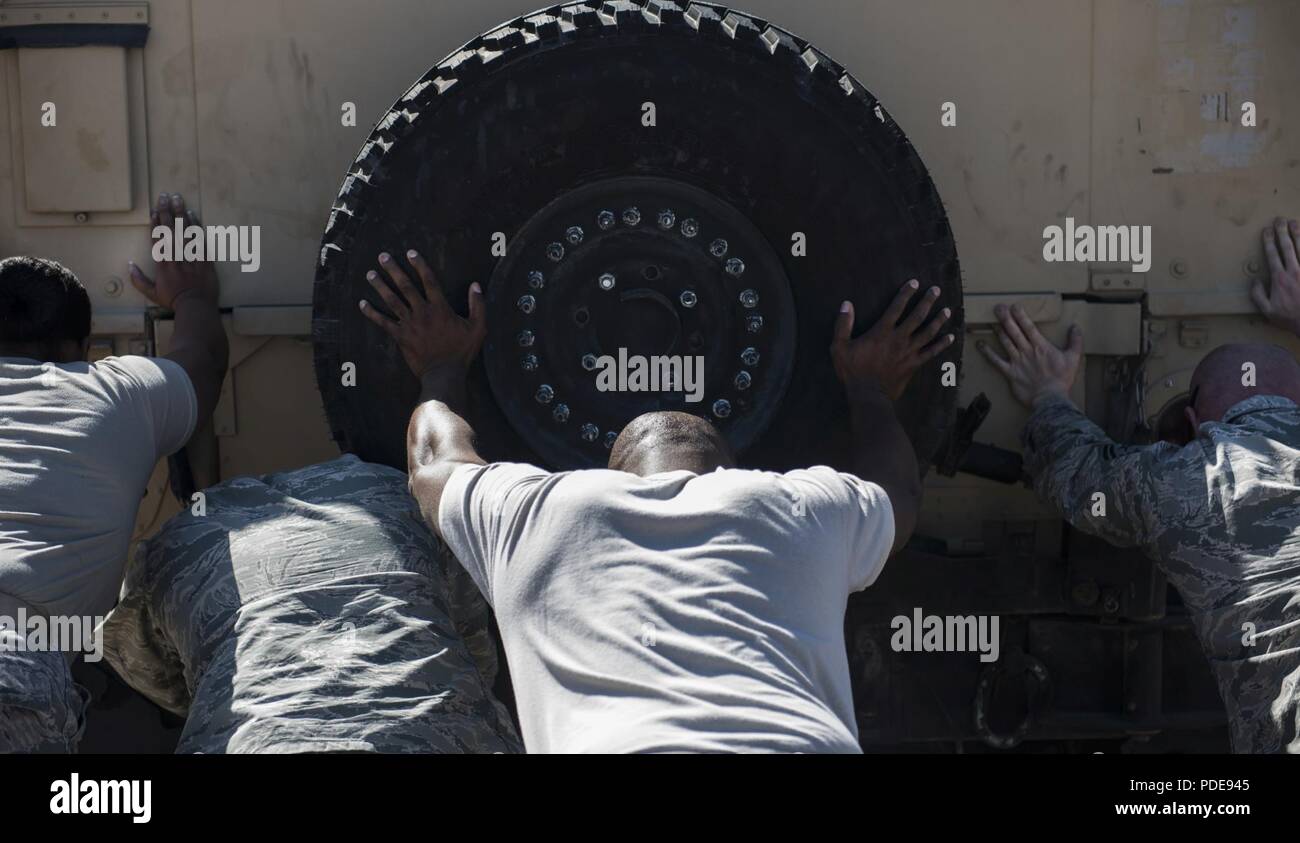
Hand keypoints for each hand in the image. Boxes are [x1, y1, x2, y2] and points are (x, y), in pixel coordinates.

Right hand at [128, 193, 218, 308]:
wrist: (196, 307)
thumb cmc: (173, 301)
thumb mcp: (152, 293)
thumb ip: (139, 279)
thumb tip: (129, 265)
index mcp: (163, 264)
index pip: (157, 239)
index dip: (155, 223)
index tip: (153, 210)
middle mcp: (176, 257)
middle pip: (170, 231)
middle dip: (167, 212)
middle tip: (165, 196)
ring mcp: (191, 257)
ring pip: (185, 232)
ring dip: (181, 214)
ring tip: (178, 199)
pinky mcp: (205, 259)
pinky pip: (200, 240)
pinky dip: (196, 227)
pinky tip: (193, 215)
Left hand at [359, 250, 485, 377]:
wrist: (444, 374)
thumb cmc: (462, 351)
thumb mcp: (478, 328)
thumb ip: (478, 305)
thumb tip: (476, 285)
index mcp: (440, 308)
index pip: (429, 280)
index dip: (419, 265)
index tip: (410, 252)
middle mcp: (422, 312)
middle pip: (405, 286)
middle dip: (393, 269)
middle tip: (382, 257)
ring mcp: (409, 324)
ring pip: (392, 301)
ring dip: (380, 286)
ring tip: (370, 274)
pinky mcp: (400, 337)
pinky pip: (383, 322)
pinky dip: (372, 313)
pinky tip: (362, 304)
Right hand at [831, 279, 954, 401]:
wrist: (868, 395)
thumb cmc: (852, 371)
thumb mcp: (839, 347)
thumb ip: (843, 325)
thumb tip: (846, 305)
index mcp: (882, 332)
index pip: (896, 307)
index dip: (905, 293)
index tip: (914, 282)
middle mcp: (899, 339)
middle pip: (917, 316)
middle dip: (927, 301)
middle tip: (936, 290)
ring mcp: (909, 352)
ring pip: (928, 332)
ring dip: (938, 320)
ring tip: (947, 310)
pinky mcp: (914, 364)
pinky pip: (931, 353)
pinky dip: (942, 345)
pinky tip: (950, 337)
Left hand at [978, 304, 1081, 406]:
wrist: (1050, 398)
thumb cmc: (1062, 379)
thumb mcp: (1073, 358)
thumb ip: (1075, 341)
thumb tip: (1076, 327)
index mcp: (1040, 346)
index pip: (1028, 327)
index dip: (1020, 315)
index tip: (1014, 306)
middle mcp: (1026, 351)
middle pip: (1014, 331)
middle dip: (1005, 318)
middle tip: (998, 308)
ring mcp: (1016, 361)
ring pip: (1005, 342)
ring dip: (998, 331)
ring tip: (991, 321)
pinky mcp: (1009, 372)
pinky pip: (995, 361)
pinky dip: (987, 352)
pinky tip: (979, 344)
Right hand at [1253, 217, 1299, 335]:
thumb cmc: (1290, 318)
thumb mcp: (1267, 311)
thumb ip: (1258, 295)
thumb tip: (1255, 281)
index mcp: (1280, 279)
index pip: (1272, 254)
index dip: (1268, 241)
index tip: (1266, 230)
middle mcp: (1294, 271)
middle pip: (1287, 247)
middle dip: (1282, 232)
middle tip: (1279, 220)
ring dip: (1298, 234)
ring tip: (1294, 222)